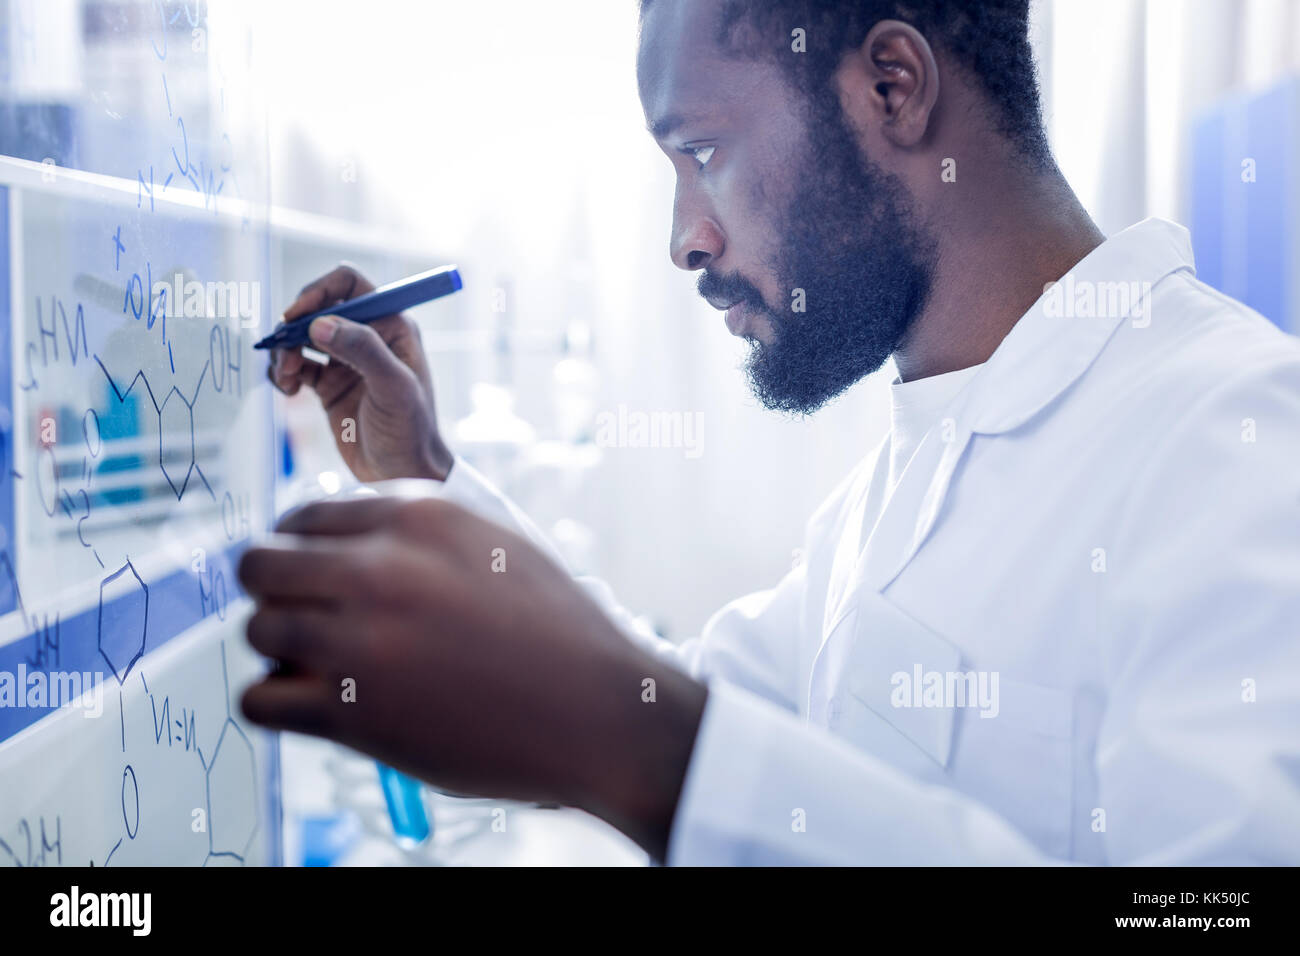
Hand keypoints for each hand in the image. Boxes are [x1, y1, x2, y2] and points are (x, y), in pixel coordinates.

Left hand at [236, 496, 706, 859]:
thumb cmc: (558, 632)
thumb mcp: (497, 543)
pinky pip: (259, 698)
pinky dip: (276, 702)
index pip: (306, 512)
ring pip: (256, 628)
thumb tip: (346, 539)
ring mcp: (360, 639)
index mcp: (418, 516)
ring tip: (319, 666)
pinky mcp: (352, 712)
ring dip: (278, 648)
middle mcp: (380, 567)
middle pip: (261, 562)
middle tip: (297, 615)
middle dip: (271, 588)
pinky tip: (314, 705)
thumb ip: (420, 532)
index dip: (299, 545)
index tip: (308, 572)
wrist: (598, 711)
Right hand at [268, 264, 452, 481]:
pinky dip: (283, 371)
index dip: (319, 291)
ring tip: (286, 378)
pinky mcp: (329, 384)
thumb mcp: (393, 387)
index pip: (349, 283)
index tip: (298, 315)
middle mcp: (368, 337)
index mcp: (392, 326)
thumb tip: (319, 324)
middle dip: (295, 326)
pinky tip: (286, 390)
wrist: (403, 475)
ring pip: (302, 336)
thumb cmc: (411, 430)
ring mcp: (346, 360)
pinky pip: (296, 364)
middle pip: (318, 308)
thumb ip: (361, 350)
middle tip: (285, 354)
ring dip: (285, 351)